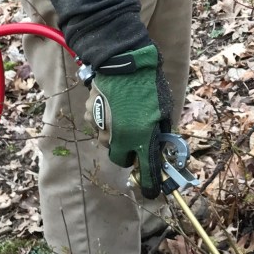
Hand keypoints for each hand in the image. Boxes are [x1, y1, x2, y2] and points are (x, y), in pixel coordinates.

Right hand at [88, 44, 171, 198]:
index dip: (151, 185)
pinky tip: (110, 106)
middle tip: (134, 140)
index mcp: (142, 138)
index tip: (152, 192)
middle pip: (121, 159)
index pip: (147, 171)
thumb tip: (160, 141)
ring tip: (122, 117)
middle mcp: (120, 139)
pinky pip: (97, 126)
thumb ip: (160, 129)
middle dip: (128, 154)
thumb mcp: (162, 108)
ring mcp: (103, 128)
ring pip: (107, 142)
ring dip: (115, 136)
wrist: (122, 61)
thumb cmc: (148, 83)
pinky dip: (103, 121)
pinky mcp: (91, 116)